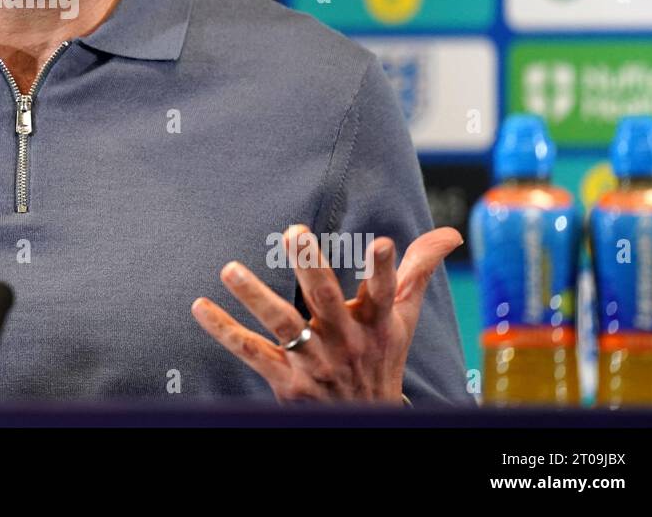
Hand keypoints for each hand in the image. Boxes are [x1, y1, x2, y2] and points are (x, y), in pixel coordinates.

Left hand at [190, 224, 462, 402]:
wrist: (363, 420)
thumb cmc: (379, 357)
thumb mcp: (401, 319)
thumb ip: (417, 272)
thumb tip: (452, 235)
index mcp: (376, 324)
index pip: (385, 293)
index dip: (384, 269)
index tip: (382, 243)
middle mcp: (345, 341)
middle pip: (326, 301)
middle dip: (311, 267)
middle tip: (294, 232)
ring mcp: (313, 361)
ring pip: (282, 325)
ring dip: (254, 296)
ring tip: (229, 269)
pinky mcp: (285, 379)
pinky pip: (249, 351)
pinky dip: (223, 330)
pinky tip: (199, 306)